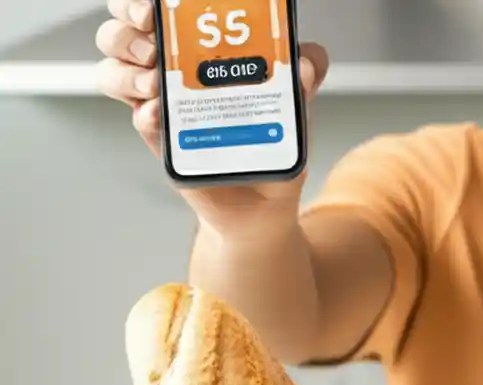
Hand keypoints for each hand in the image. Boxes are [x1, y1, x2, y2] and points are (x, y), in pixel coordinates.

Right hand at [94, 0, 329, 232]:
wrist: (265, 203)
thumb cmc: (274, 142)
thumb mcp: (298, 106)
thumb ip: (305, 78)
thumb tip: (305, 62)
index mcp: (198, 50)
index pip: (156, 10)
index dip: (142, 1)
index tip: (158, 5)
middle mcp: (171, 70)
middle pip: (121, 30)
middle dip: (127, 24)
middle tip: (153, 38)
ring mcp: (160, 104)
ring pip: (113, 68)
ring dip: (128, 69)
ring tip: (157, 83)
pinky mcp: (160, 140)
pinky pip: (138, 117)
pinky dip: (145, 113)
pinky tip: (157, 113)